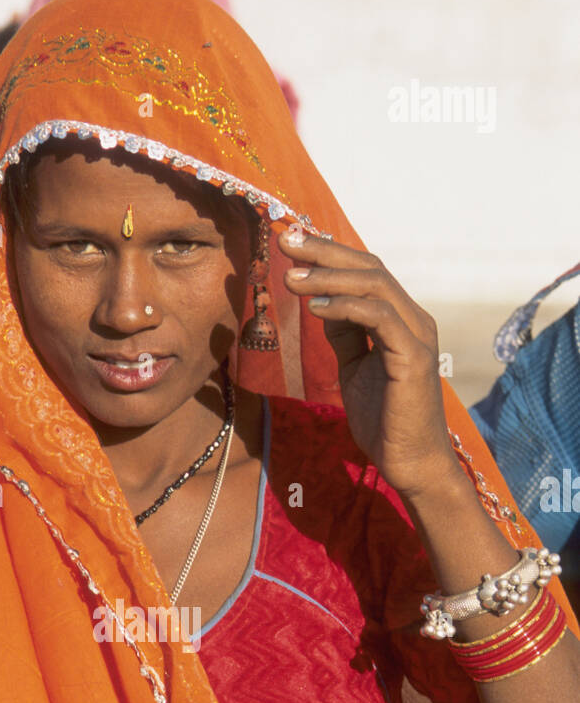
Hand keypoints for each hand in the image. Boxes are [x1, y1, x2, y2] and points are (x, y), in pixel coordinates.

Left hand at [278, 230, 456, 497]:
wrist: (409, 462)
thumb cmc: (384, 420)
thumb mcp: (354, 369)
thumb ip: (345, 336)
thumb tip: (323, 304)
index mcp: (400, 319)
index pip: (365, 271)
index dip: (329, 253)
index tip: (292, 243)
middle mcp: (413, 319)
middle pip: (370, 267)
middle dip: (325, 251)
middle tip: (286, 240)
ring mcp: (416, 335)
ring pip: (375, 285)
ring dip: (329, 276)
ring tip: (291, 277)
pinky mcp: (413, 357)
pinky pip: (379, 317)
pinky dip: (346, 307)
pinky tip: (315, 308)